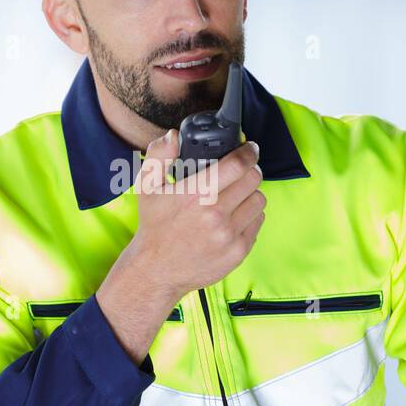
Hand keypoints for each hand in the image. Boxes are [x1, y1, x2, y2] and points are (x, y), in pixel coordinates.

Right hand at [128, 128, 265, 297]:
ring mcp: (229, 235)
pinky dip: (249, 216)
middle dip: (250, 171)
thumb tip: (173, 136)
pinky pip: (257, 223)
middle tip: (242, 171)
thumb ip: (158, 155)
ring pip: (259, 200)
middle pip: (254, 180)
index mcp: (196, 195)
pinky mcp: (238, 252)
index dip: (248, 152)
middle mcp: (215, 215)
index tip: (249, 148)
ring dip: (250, 194)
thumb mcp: (147, 186)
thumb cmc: (154, 225)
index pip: (238, 164)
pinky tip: (234, 217)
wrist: (157, 270)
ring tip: (236, 196)